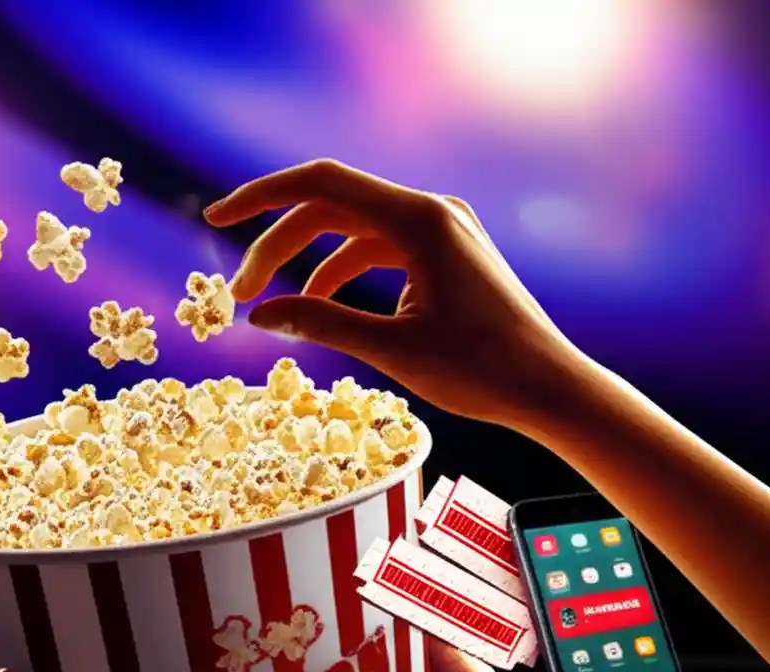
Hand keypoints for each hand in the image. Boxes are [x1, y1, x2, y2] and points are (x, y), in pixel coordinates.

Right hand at [206, 159, 581, 427]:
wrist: (551, 389)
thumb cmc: (481, 372)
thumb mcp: (392, 349)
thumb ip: (321, 322)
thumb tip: (259, 315)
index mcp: (419, 220)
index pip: (321, 184)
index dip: (261, 197)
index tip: (217, 218)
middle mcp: (431, 211)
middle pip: (331, 208)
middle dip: (278, 246)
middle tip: (239, 294)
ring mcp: (443, 229)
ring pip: (353, 231)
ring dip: (309, 264)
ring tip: (275, 309)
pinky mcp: (447, 252)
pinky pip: (381, 249)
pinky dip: (345, 272)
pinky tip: (327, 308)